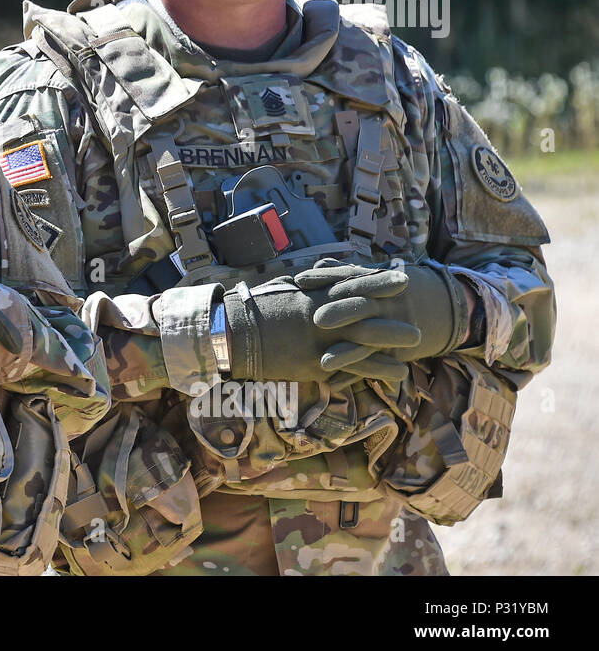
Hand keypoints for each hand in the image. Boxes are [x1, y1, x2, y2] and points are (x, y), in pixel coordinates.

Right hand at [223, 274, 417, 381]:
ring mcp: (321, 338)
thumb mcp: (281, 293)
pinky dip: (377, 369)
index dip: (378, 280)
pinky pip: (355, 367)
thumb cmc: (253, 311)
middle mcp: (321, 313)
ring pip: (366, 336)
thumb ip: (303, 288)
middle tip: (414, 301)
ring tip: (417, 337)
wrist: (234, 333)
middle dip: (392, 306)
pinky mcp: (317, 361)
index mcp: (312, 295)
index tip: (401, 276)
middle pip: (365, 307)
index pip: (352, 284)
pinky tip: (396, 373)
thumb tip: (314, 278)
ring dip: (393, 336)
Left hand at [294, 259, 469, 373]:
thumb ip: (348, 273)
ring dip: (348, 354)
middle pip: (363, 307)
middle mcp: (387, 304)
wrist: (446, 306)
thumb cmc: (399, 288)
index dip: (325, 279)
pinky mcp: (399, 351)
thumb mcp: (378, 276)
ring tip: (324, 363)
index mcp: (378, 282)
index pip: (349, 277)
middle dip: (341, 313)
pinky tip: (334, 384)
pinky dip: (355, 375)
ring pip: (370, 342)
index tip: (299, 281)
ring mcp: (395, 328)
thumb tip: (318, 263)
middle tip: (316, 319)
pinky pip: (377, 365)